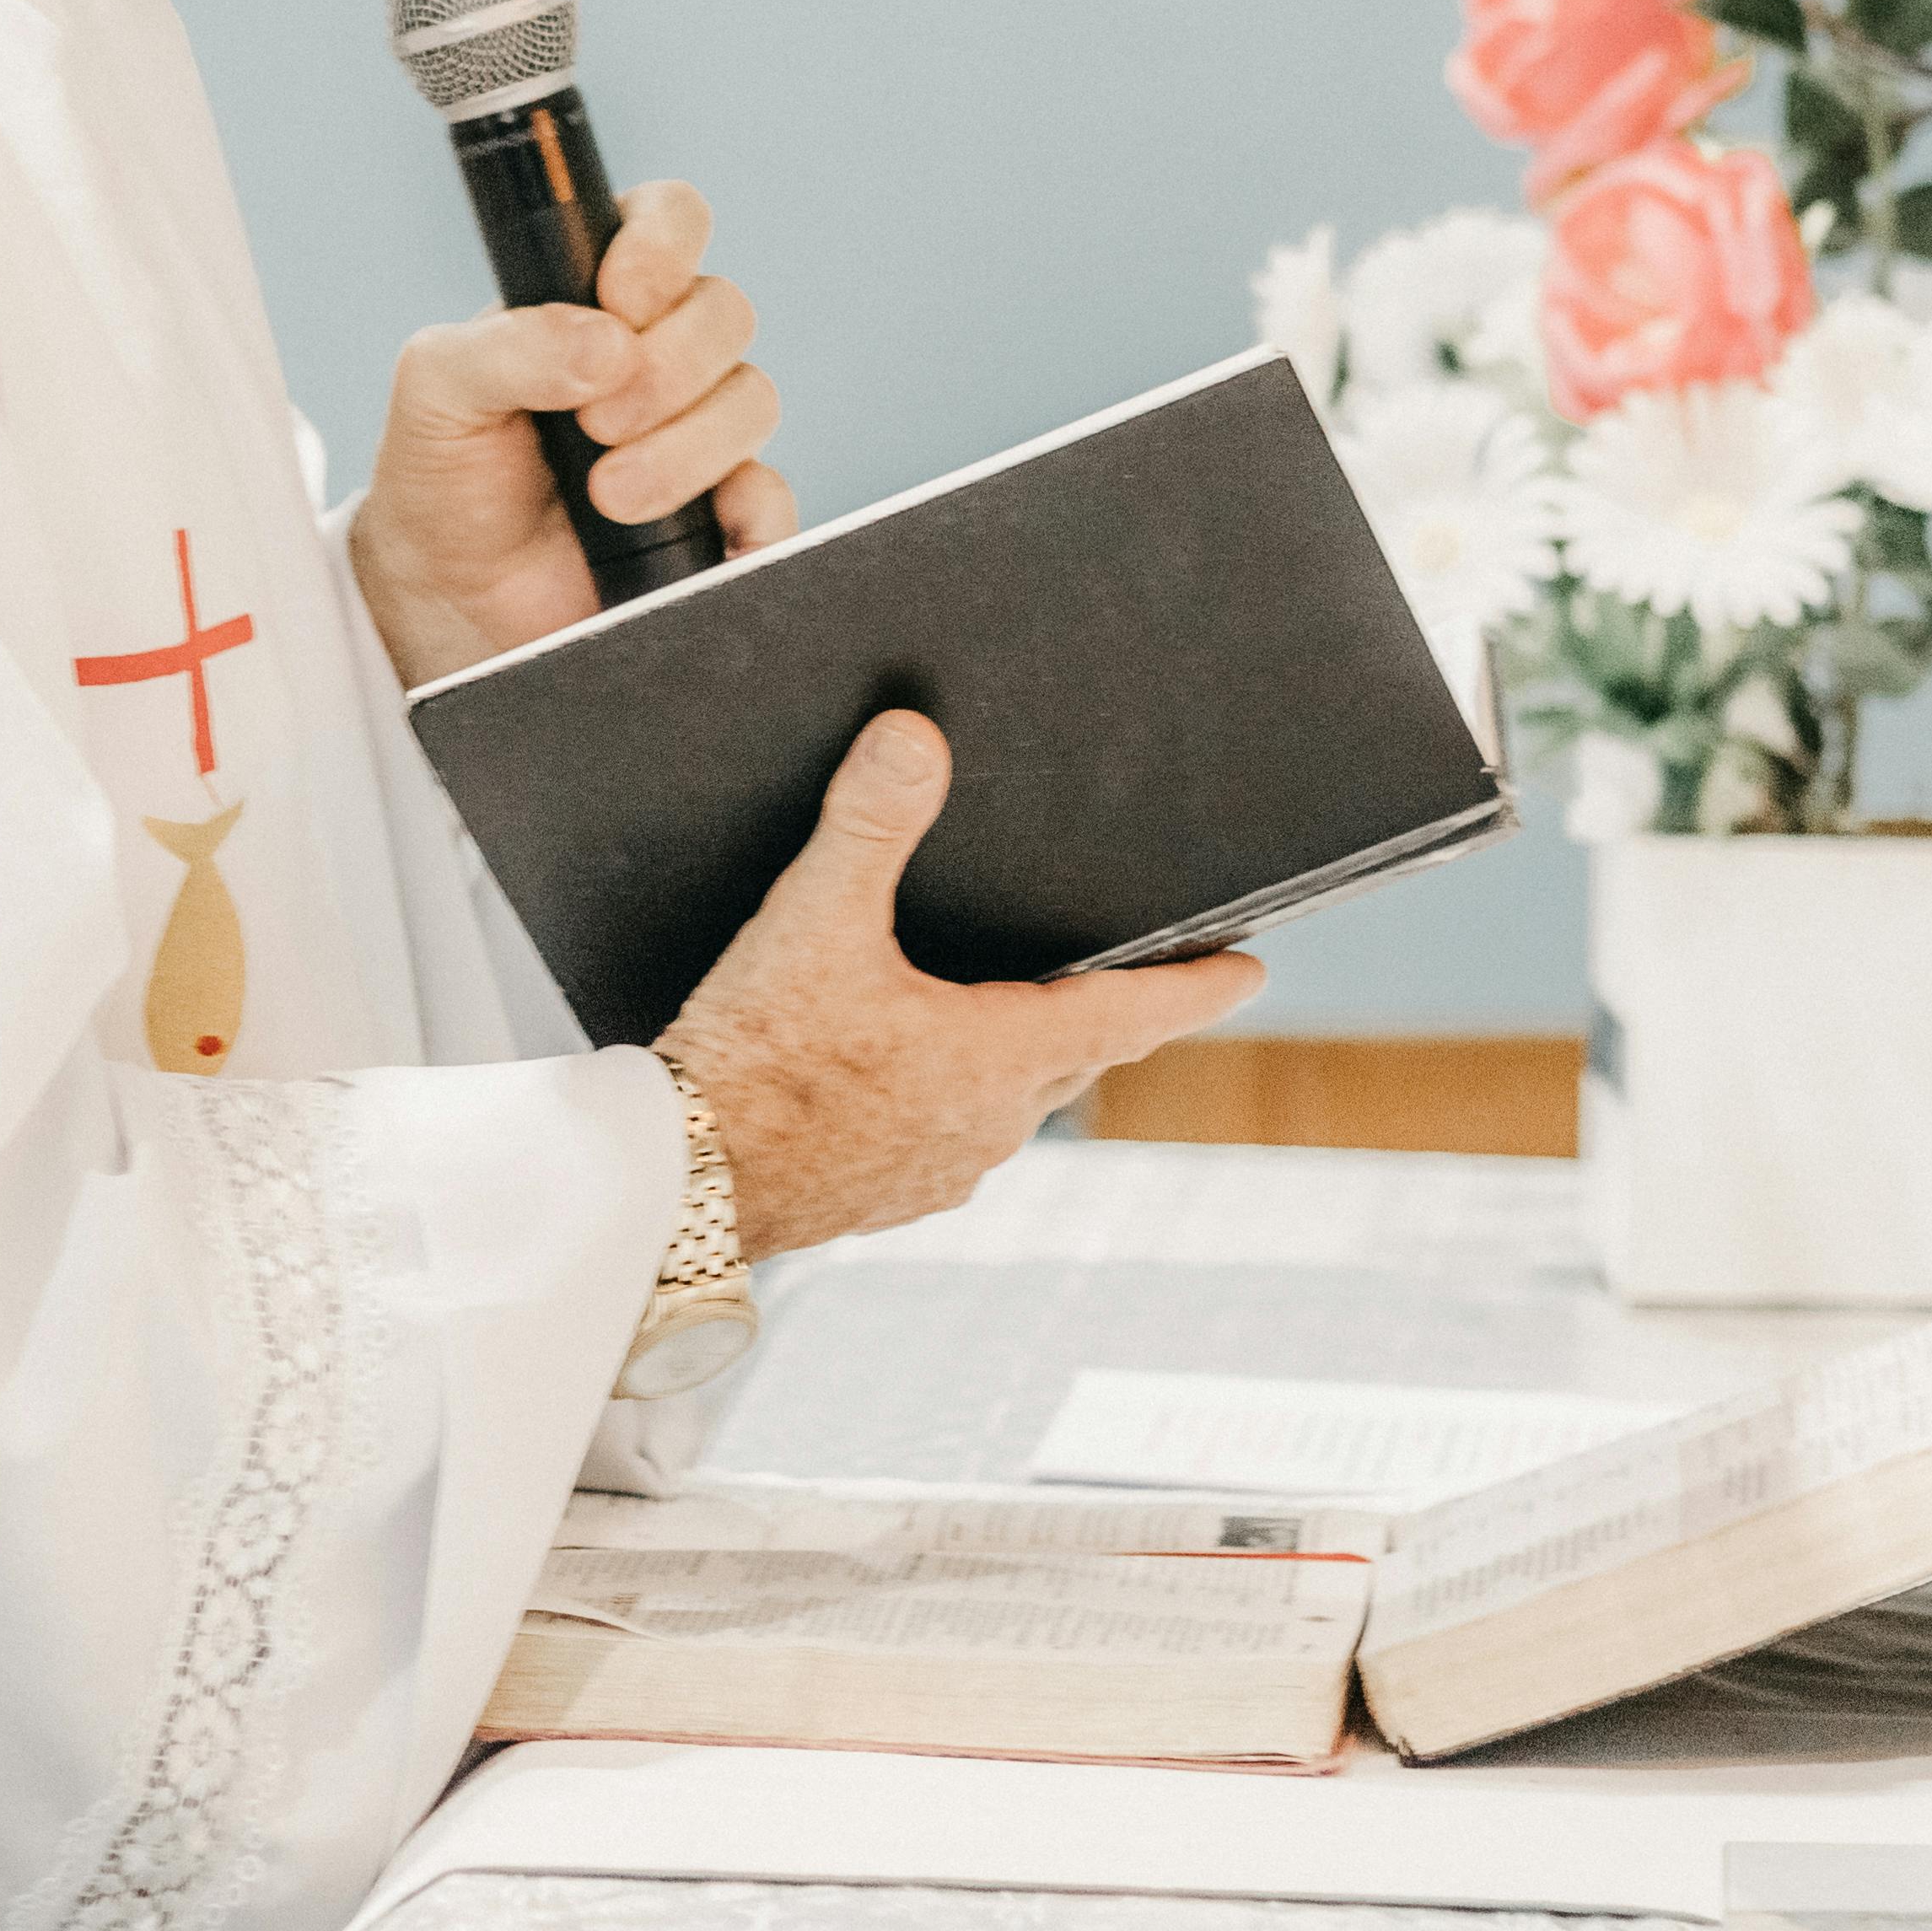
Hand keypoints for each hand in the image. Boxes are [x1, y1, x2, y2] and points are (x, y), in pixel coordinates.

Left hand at [347, 179, 792, 689]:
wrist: (451, 595)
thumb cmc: (444, 472)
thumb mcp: (438, 388)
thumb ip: (508, 346)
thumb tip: (607, 346)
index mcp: (595, 295)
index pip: (669, 220)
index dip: (663, 245)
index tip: (621, 299)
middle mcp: (659, 350)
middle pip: (725, 311)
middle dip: (664, 369)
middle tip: (591, 423)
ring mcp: (697, 430)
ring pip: (753, 400)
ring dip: (682, 450)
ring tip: (607, 495)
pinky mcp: (721, 513)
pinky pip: (774, 499)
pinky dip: (745, 518)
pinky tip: (682, 536)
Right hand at [656, 713, 1267, 1258]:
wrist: (682, 1186)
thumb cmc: (753, 1059)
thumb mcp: (814, 921)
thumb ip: (869, 822)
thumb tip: (912, 735)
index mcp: (998, 1055)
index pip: (1130, 1011)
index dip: (1195, 986)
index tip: (1249, 971)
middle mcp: (989, 1122)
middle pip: (1080, 1055)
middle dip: (1116, 1015)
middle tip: (1150, 984)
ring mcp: (941, 1168)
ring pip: (1016, 1100)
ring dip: (1035, 1057)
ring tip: (1030, 1017)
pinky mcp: (888, 1195)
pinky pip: (952, 1135)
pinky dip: (960, 1097)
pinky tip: (918, 1079)